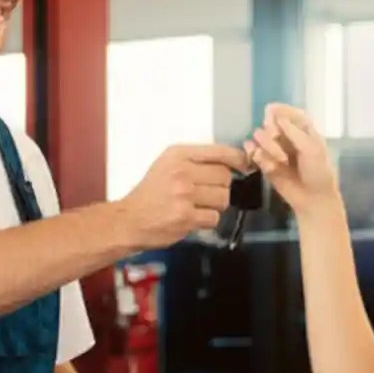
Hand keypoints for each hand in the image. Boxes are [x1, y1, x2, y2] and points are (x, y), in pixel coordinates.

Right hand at [117, 145, 249, 248]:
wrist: (129, 219)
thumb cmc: (150, 192)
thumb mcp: (167, 165)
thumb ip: (195, 161)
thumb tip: (232, 163)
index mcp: (178, 154)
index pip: (219, 151)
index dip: (238, 159)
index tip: (244, 166)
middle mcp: (181, 171)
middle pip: (225, 176)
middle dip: (221, 187)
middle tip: (206, 194)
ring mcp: (184, 195)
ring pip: (223, 198)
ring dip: (216, 205)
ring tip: (199, 207)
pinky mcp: (186, 216)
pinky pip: (214, 217)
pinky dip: (207, 220)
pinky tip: (193, 218)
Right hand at [245, 103, 338, 212]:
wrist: (313, 199)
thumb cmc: (318, 173)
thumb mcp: (312, 149)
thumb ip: (294, 132)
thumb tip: (277, 117)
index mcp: (303, 130)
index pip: (289, 112)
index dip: (280, 109)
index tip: (270, 110)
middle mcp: (287, 137)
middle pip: (270, 122)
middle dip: (271, 130)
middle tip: (276, 138)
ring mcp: (274, 149)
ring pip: (259, 136)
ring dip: (266, 145)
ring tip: (279, 161)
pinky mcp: (265, 163)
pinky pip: (252, 152)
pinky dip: (255, 154)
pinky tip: (262, 161)